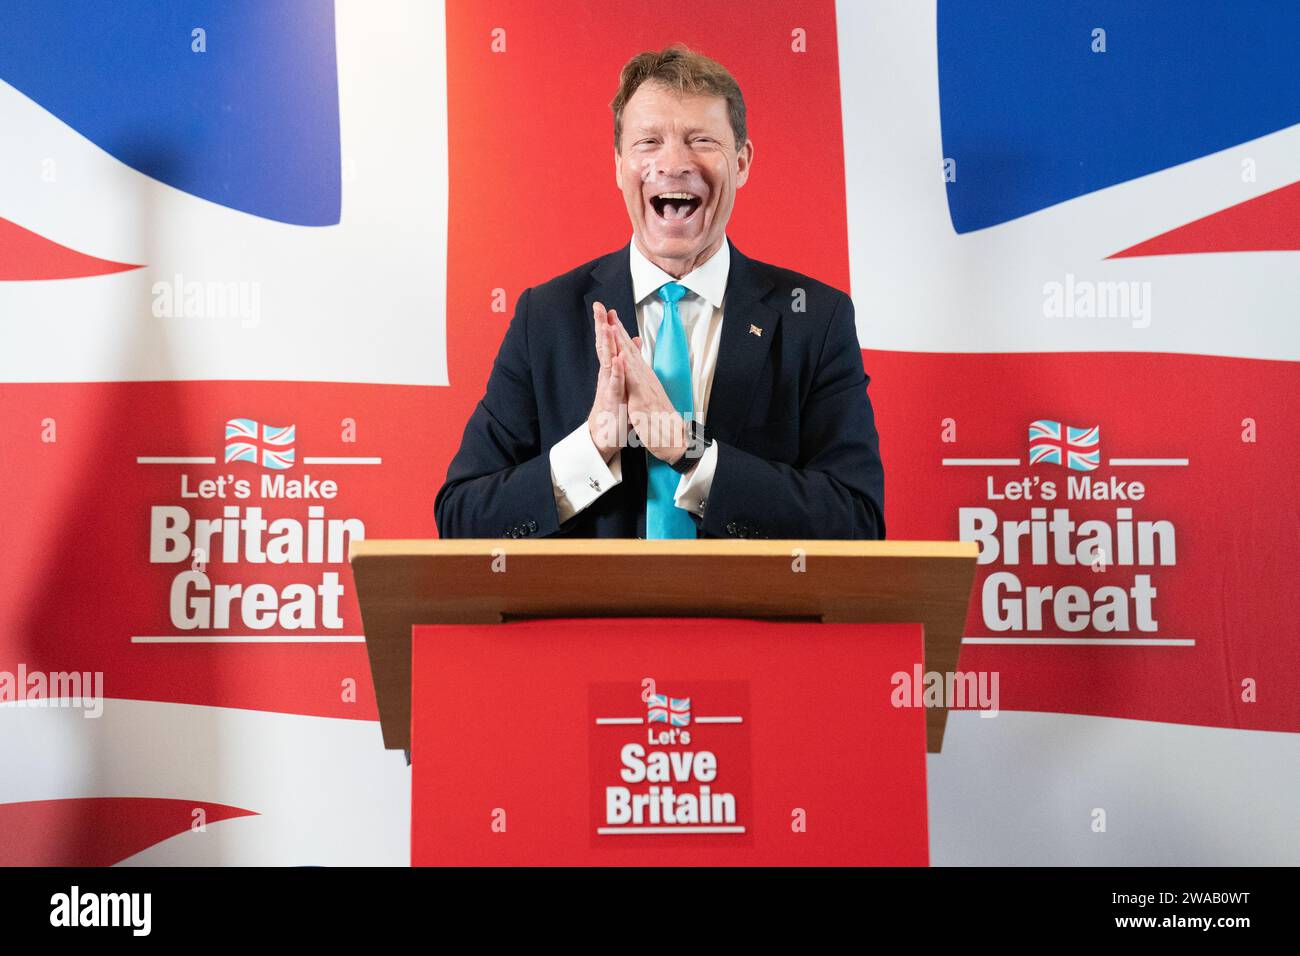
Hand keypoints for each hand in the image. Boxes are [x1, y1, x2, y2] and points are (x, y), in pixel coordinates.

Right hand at [587, 302, 626, 461]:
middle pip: (604, 347)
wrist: (605, 437)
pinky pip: (615, 384)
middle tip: (598, 307)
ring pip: (608, 361)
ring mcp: (609, 388)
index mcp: (611, 370)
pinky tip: (619, 359)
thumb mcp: (622, 382)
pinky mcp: (613, 401)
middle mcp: (608, 376)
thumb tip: (632, 341)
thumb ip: (626, 361)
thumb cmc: (615, 410)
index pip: (609, 344)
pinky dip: (617, 371)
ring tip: (607, 326)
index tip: (605, 307)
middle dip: (602, 327)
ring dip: (608, 344)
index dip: (607, 325)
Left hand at [606, 321, 686, 464]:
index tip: (609, 317)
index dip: (619, 334)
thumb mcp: (647, 396)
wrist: (673, 438)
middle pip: (628, 348)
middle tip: (605, 309)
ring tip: (611, 323)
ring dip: (620, 341)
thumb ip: (641, 382)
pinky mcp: (643, 399)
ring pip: (630, 359)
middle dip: (616, 328)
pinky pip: (633, 382)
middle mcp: (644, 377)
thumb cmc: (660, 419)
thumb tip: (638, 374)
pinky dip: (626, 368)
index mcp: (642, 377)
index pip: (628, 351)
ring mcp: (644, 386)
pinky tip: (620, 356)